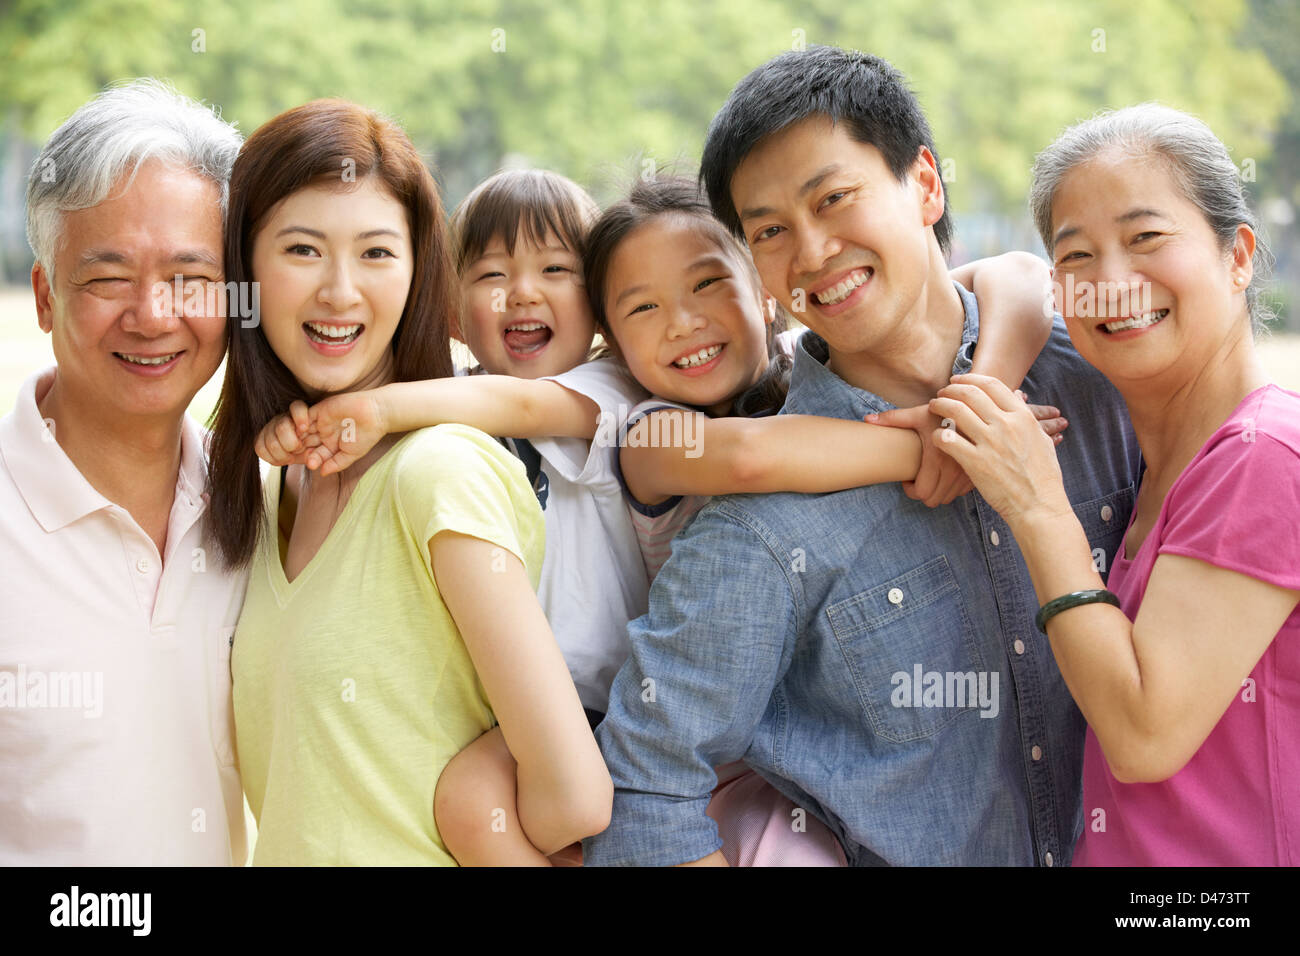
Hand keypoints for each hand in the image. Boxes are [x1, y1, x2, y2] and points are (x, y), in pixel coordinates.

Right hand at [254, 401, 320, 467]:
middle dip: (290, 443)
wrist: (297, 451)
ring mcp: (270, 427)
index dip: (300, 416)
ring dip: (282, 454)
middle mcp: (283, 418)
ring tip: (290, 458)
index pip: (297, 407)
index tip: (304, 428)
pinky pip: (259, 448)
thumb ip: (320, 450)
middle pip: (282, 427)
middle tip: (298, 449)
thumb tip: (311, 455)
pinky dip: (271, 458)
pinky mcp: (260, 438)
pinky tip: (280, 460)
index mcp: (300, 414)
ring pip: (270, 441)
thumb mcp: (320, 446)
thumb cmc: (312, 445)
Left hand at [301, 390, 387, 475]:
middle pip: (304, 443)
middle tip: (295, 454)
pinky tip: (303, 429)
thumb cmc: (366, 436)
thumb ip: (336, 464)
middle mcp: (323, 435)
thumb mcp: (352, 455)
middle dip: (298, 449)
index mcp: (330, 447)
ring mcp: (320, 422)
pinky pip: (303, 415)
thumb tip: (321, 473)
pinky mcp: (320, 410)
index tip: (310, 464)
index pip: (314, 455)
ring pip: (301, 431)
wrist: (375, 414)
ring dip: (296, 437)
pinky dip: (299, 422)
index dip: (309, 460)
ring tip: (298, 443)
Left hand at [865, 402, 972, 506]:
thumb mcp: (918, 414)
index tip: (908, 478)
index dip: (911, 489)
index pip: (922, 493)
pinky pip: (961, 492)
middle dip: (922, 492)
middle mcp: (955, 470)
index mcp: (937, 459)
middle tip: (916, 478)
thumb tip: (867, 419)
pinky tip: (946, 473)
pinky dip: (952, 487)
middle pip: (934, 500)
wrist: (975, 410)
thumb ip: (893, 418)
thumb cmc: (943, 412)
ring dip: (937, 491)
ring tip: (931, 475)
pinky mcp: (977, 472)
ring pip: (948, 498)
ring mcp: (968, 473)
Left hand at [927, 374, 1073, 528]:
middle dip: (951, 389)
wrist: (1039, 505)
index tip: (958, 380)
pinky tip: (936, 437)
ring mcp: (990, 443)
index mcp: (1022, 417)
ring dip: (939, 405)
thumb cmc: (1042, 475)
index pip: (992, 384)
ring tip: (933, 408)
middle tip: (941, 393)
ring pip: (955, 411)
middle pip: (970, 393)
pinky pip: (947, 440)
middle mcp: (1006, 425)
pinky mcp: (976, 463)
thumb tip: (1016, 395)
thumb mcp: (1041, 439)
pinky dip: (937, 435)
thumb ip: (1026, 415)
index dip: (970, 378)